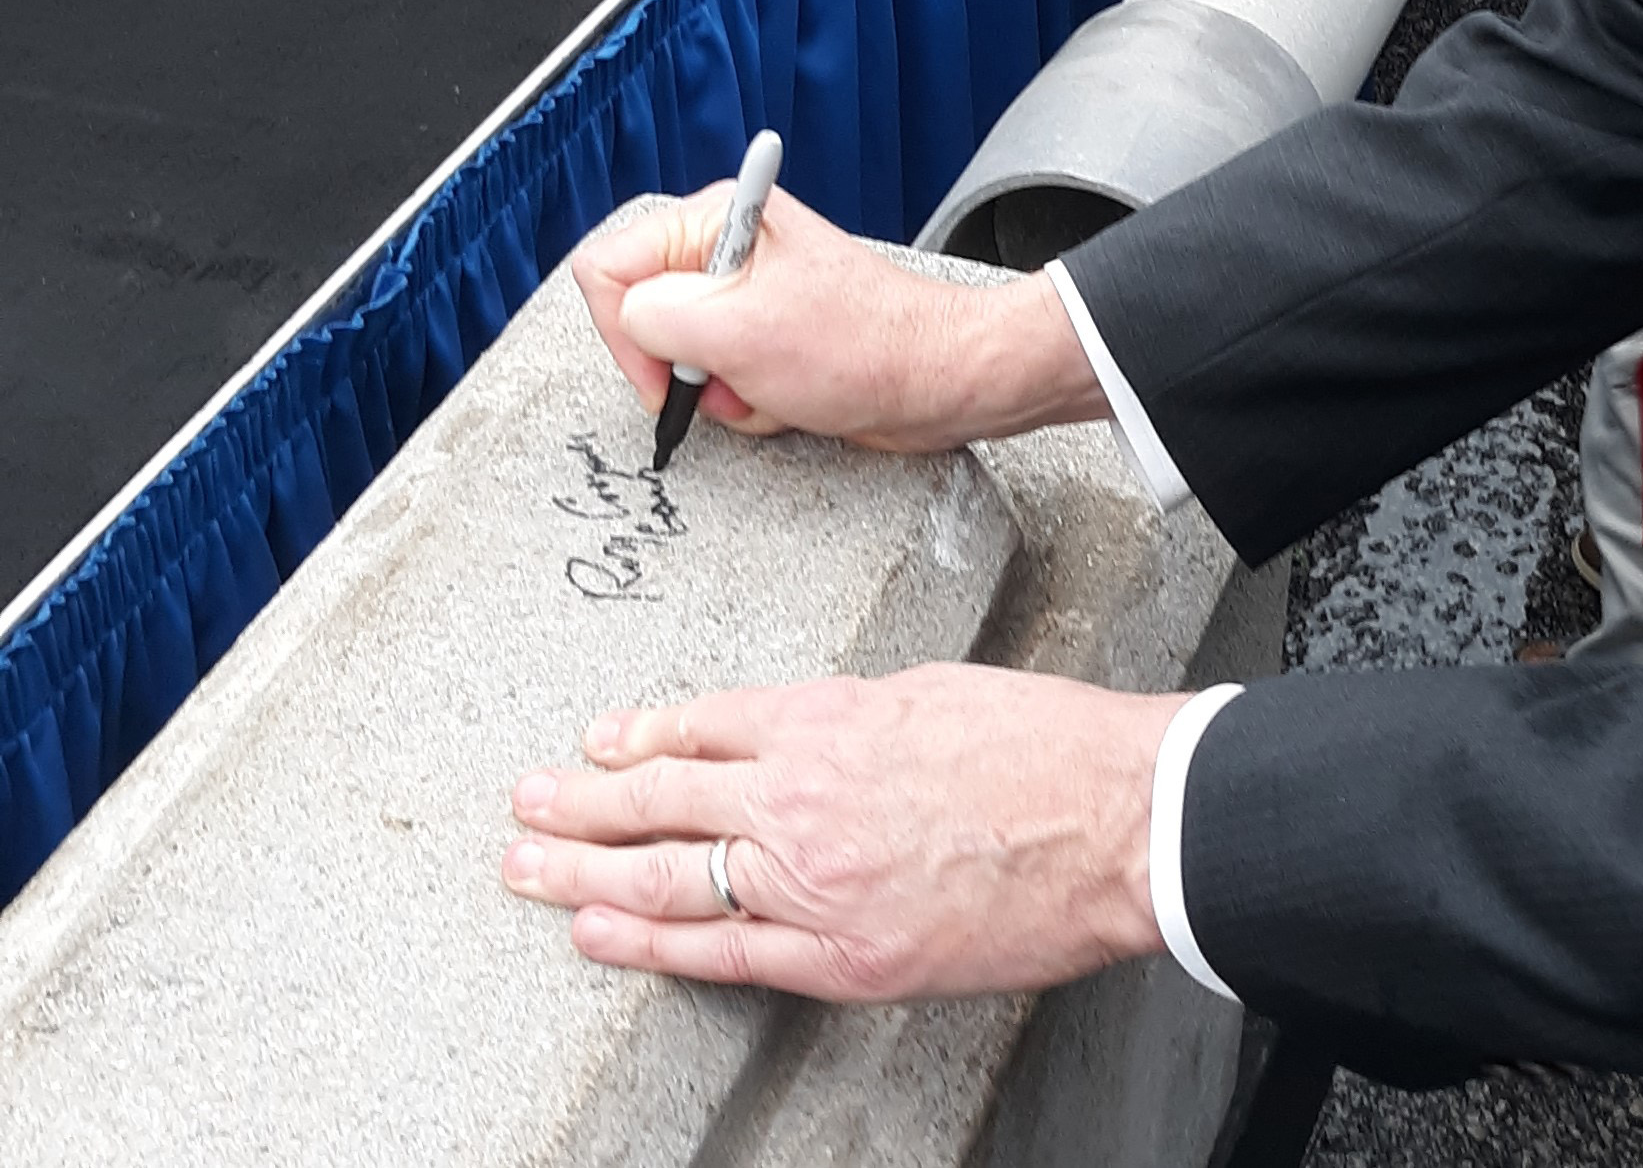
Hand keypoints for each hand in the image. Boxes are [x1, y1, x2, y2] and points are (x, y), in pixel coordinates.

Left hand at [500, 665, 1180, 995]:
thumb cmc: (1040, 742)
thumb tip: (797, 738)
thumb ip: (848, 718)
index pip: (701, 726)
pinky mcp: (844, 956)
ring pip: (670, 876)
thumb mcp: (929, 691)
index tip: (596, 740)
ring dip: (585, 871)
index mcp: (827, 718)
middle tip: (525, 802)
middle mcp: (802, 796)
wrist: (1112, 818)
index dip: (637, 734)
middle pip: (661, 798)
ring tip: (528, 866)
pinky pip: (724, 954)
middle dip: (580, 801)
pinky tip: (600, 933)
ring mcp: (815, 881)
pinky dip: (651, 943)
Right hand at [573, 185, 1101, 454]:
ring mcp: (749, 297)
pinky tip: (789, 397)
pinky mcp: (771, 336)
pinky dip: (749, 402)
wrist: (938, 380)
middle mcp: (726, 252)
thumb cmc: (861, 345)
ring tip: (772, 386)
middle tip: (731, 378)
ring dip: (722, 392)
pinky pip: (724, 380)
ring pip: (684, 361)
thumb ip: (656, 318)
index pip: (610, 267)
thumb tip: (628, 317)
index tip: (662, 375)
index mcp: (714, 221)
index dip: (625, 332)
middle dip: (683, 369)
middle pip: (645, 319)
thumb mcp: (738, 331)